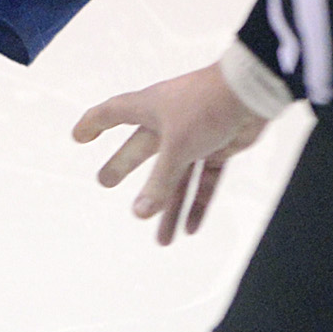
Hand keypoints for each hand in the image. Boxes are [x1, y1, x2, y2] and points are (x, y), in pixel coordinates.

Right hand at [75, 63, 274, 244]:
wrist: (254, 92)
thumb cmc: (206, 108)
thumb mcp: (177, 147)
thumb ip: (159, 182)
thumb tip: (139, 213)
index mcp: (149, 108)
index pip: (112, 113)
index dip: (93, 123)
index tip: (78, 137)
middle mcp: (168, 121)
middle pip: (141, 148)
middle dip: (123, 165)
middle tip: (103, 181)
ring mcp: (194, 135)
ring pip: (176, 176)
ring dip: (168, 207)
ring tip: (160, 239)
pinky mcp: (219, 146)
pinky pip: (205, 180)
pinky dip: (198, 203)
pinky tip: (190, 230)